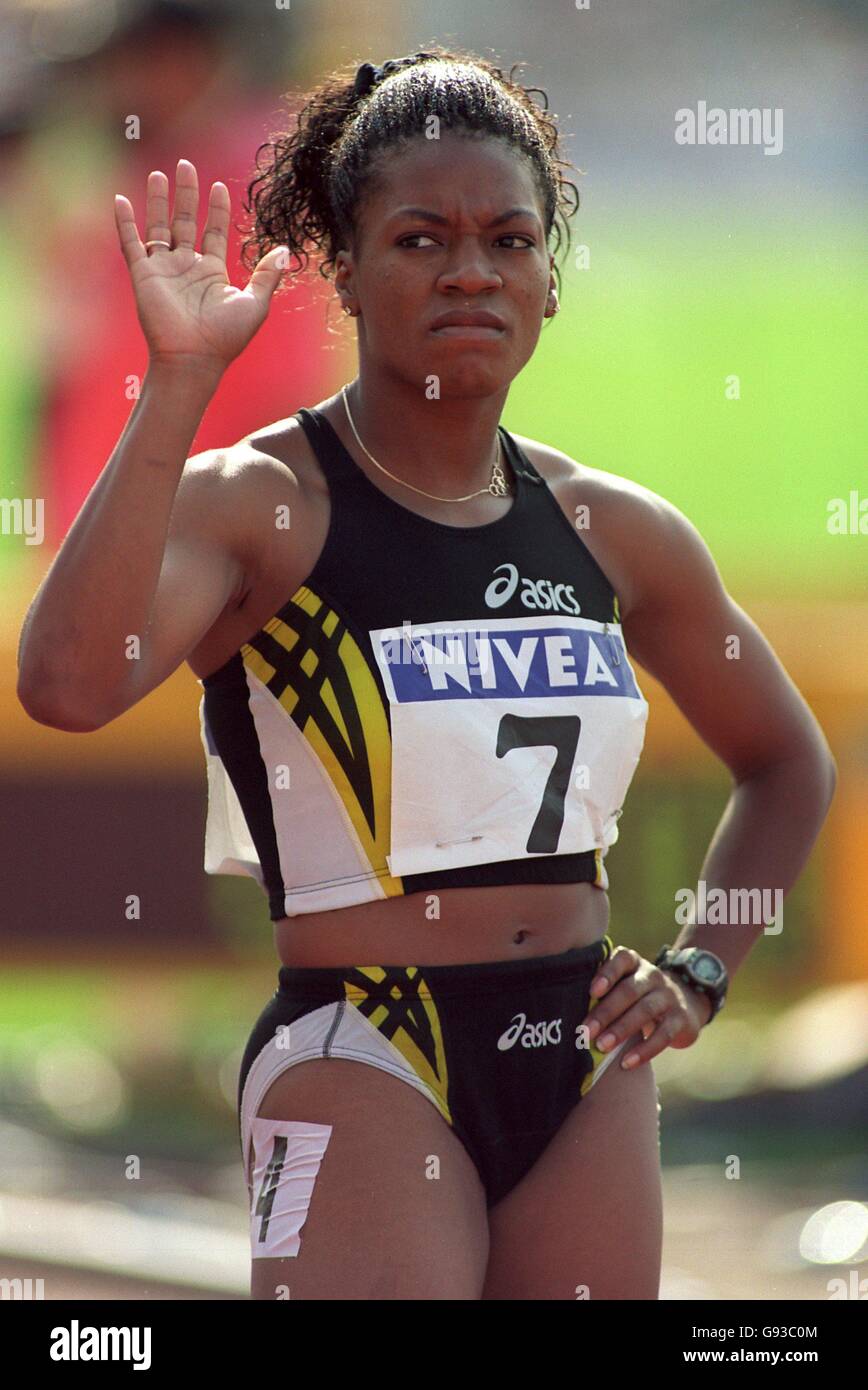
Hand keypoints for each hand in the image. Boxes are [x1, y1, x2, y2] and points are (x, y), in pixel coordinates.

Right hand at [114, 158, 287, 372]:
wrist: (194, 358)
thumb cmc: (226, 337)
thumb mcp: (255, 303)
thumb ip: (268, 275)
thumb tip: (284, 250)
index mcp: (212, 272)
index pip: (213, 232)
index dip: (216, 210)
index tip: (219, 187)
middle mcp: (186, 267)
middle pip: (184, 221)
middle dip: (186, 194)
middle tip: (186, 165)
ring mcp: (163, 270)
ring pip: (158, 226)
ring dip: (158, 200)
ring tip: (160, 173)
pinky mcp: (143, 275)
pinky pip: (131, 243)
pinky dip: (124, 222)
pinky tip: (121, 200)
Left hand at [580, 947, 712, 1069]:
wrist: (686, 1002)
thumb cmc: (639, 996)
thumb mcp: (626, 984)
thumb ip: (603, 991)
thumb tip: (567, 1010)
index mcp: (635, 964)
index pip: (622, 959)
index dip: (607, 973)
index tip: (592, 991)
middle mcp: (653, 976)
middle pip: (629, 990)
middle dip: (606, 1011)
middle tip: (586, 1031)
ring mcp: (669, 997)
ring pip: (645, 1011)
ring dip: (621, 1029)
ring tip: (602, 1046)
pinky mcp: (681, 1019)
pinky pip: (663, 1035)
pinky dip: (644, 1051)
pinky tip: (627, 1063)